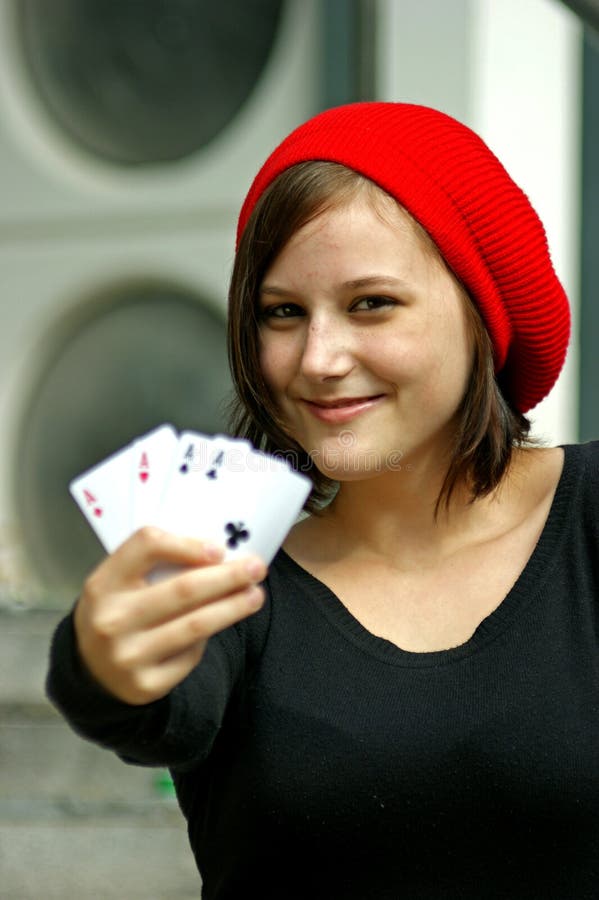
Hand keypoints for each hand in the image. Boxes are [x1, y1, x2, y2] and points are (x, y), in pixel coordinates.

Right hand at [73, 527, 265, 705]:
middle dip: (228, 577)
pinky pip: (191, 655)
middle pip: (183, 590)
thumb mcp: (119, 582)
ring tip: (255, 596)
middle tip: (257, 569)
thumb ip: (156, 565)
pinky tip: (217, 625)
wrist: (91, 670)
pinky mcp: (146, 685)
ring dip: (233, 607)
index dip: (187, 545)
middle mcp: (112, 620)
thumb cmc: (118, 612)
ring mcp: (128, 656)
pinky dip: (207, 637)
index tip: (220, 549)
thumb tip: (217, 556)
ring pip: (196, 626)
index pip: (147, 548)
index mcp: (103, 584)